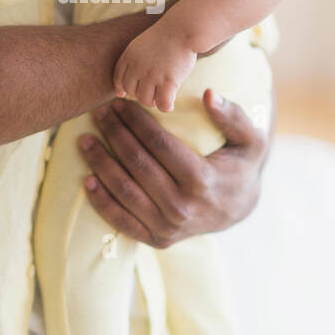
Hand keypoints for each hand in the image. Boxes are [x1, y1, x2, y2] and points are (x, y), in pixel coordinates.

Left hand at [76, 86, 274, 248]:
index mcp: (202, 180)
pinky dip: (101, 201)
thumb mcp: (250, 139)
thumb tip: (209, 95)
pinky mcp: (158, 239)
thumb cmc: (240, 165)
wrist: (240, 209)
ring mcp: (169, 227)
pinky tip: (87, 180)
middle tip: (98, 114)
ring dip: (100, 164)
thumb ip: (233, 116)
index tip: (119, 103)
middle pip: (137, 165)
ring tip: (85, 141)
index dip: (135, 121)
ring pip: (125, 192)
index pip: (159, 145)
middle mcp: (183, 207)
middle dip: (114, 135)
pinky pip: (122, 221)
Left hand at [113, 26, 196, 111]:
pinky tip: (170, 104)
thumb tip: (131, 80)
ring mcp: (152, 75)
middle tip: (152, 92)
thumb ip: (136, 59)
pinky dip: (166, 107)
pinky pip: (162, 104)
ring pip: (145, 100)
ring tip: (162, 97)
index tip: (124, 94)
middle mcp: (137, 66)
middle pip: (131, 91)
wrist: (183, 29)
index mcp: (129, 55)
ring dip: (153, 101)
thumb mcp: (143, 43)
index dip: (121, 88)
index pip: (118, 79)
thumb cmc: (168, 35)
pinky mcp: (168, 81)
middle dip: (140, 94)